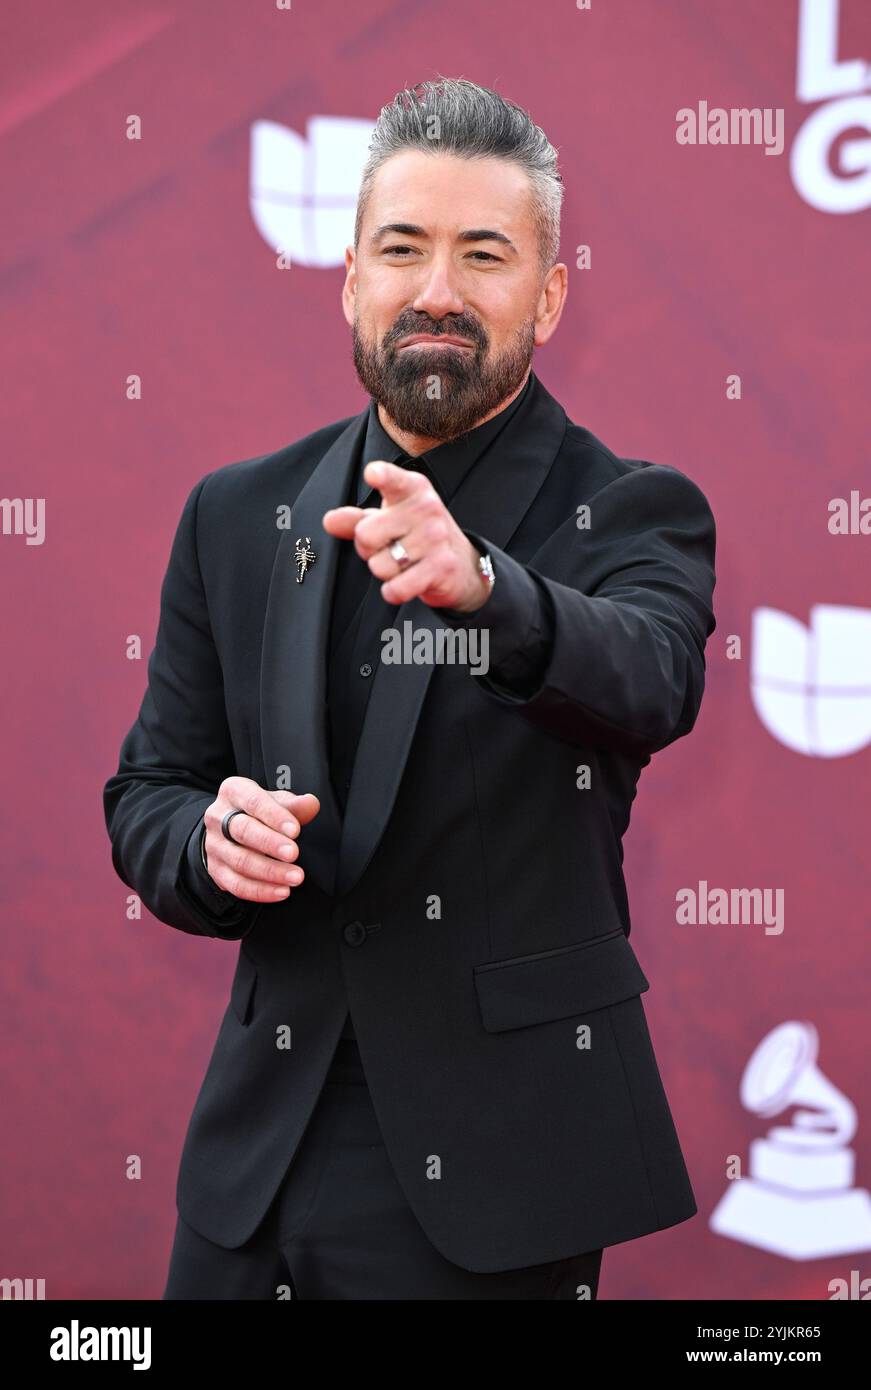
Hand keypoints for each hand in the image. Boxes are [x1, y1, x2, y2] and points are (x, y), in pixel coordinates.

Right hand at [203, 777, 319, 902]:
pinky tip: (281, 891)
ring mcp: (214, 845)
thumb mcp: (275, 801)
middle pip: (242, 831)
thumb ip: (293, 805)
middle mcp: (218, 817)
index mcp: (233, 791)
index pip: (253, 802)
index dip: (274, 816)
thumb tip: (311, 804)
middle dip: (270, 844)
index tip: (295, 830)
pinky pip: (236, 884)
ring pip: (240, 861)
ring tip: (295, 877)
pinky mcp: (215, 870)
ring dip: (270, 872)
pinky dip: (260, 890)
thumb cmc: (258, 811)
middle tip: (294, 854)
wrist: (228, 828)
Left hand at [322, 460, 490, 612]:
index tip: (373, 474)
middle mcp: (427, 508)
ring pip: (379, 565)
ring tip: (402, 564)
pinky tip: (404, 583)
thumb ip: (356, 519)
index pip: (392, 479)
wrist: (462, 564)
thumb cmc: (416, 535)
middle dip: (367, 549)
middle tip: (387, 548)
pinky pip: (397, 587)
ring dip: (384, 571)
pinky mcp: (441, 566)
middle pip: (365, 534)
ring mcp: (436, 537)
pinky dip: (393, 591)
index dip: (381, 476)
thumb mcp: (387, 519)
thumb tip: (329, 521)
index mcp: (412, 489)